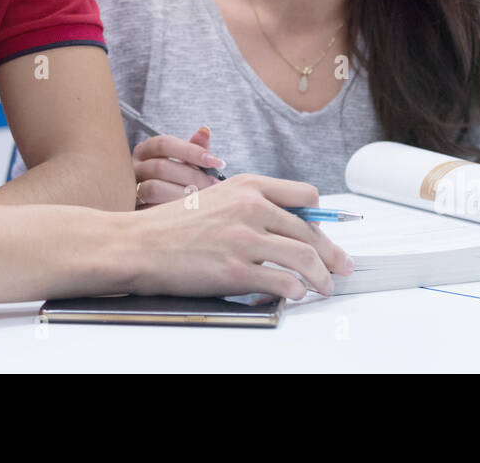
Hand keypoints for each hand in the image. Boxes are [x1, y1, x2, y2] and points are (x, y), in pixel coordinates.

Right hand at [126, 174, 355, 299]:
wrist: (139, 244)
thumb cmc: (172, 225)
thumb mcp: (216, 198)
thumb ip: (251, 206)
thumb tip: (285, 226)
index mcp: (247, 186)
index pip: (306, 196)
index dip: (322, 219)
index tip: (328, 235)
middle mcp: (250, 208)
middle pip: (310, 230)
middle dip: (332, 254)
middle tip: (341, 267)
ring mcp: (244, 239)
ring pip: (304, 256)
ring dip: (321, 276)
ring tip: (325, 286)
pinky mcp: (235, 270)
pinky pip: (283, 282)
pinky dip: (297, 290)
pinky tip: (296, 294)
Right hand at [133, 125, 224, 206]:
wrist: (152, 205)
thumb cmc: (171, 179)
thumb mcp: (182, 161)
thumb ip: (194, 148)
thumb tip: (204, 131)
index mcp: (144, 150)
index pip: (164, 144)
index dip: (192, 151)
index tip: (217, 162)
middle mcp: (133, 167)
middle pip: (161, 167)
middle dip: (191, 176)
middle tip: (212, 185)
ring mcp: (130, 189)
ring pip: (154, 188)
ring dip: (183, 194)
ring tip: (203, 199)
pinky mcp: (133, 210)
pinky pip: (152, 210)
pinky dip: (174, 210)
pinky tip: (190, 211)